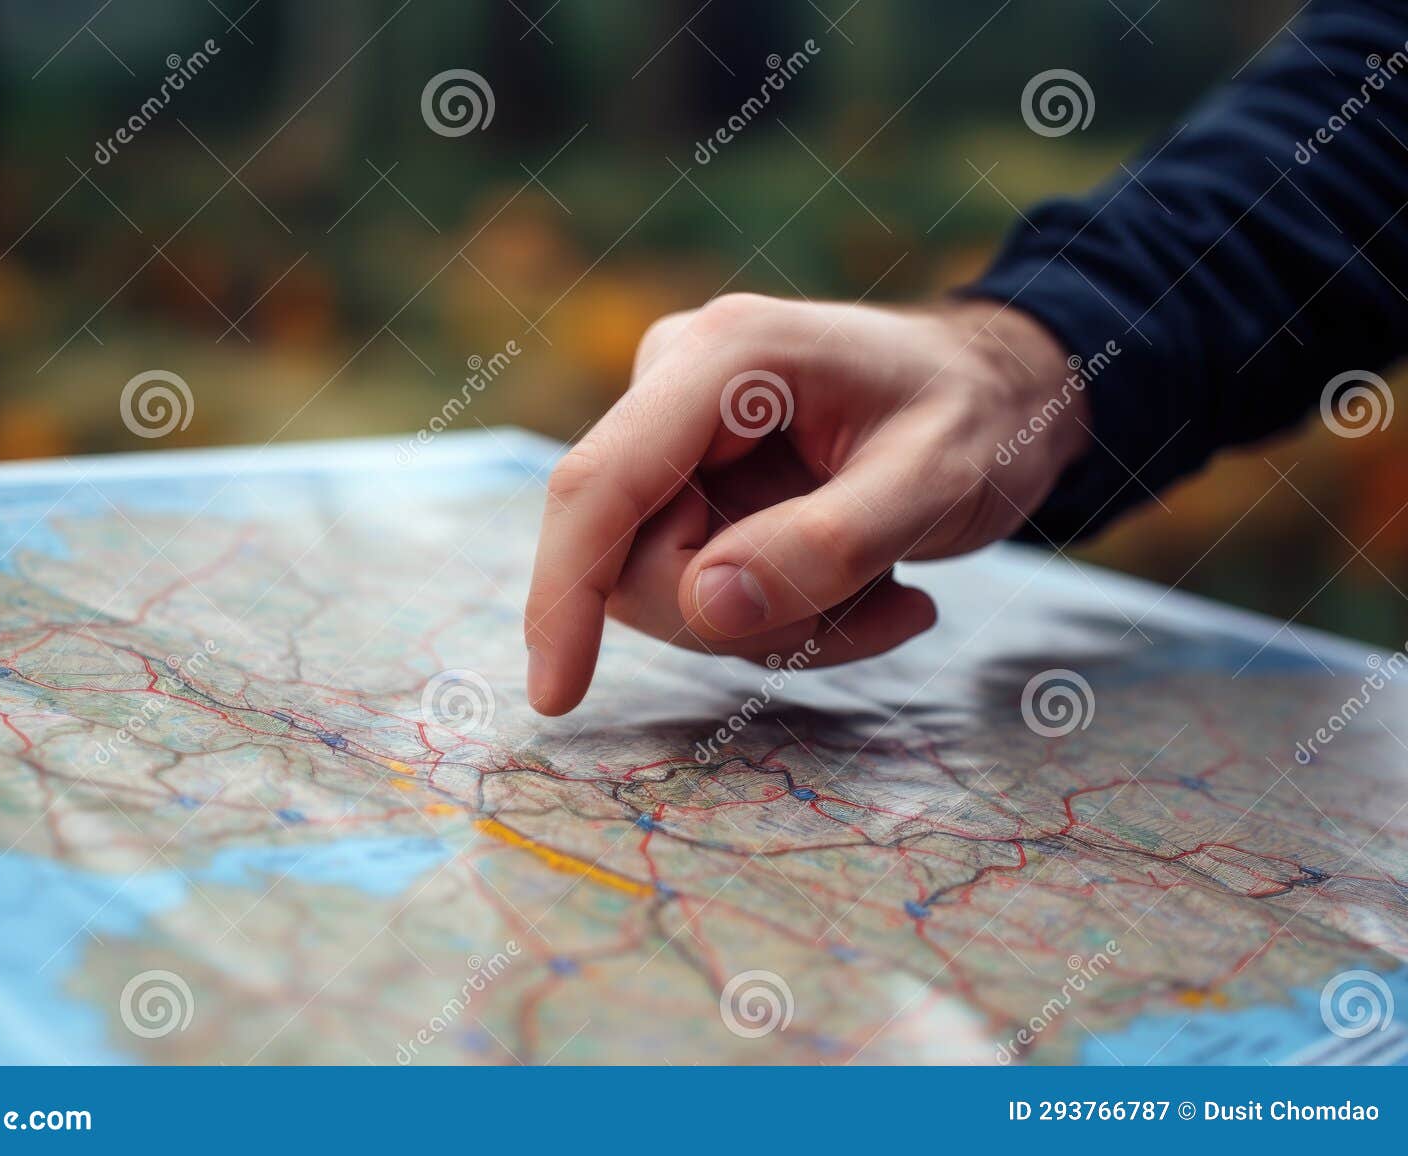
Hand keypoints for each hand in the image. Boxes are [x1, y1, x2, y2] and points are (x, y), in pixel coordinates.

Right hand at [523, 292, 1090, 714]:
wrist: (1002, 391)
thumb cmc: (980, 419)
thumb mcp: (934, 484)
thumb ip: (825, 546)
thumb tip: (705, 605)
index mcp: (721, 359)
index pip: (601, 485)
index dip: (565, 592)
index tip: (556, 697)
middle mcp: (675, 386)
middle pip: (634, 557)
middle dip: (744, 616)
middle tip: (869, 603)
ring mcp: (678, 436)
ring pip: (667, 587)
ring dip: (779, 622)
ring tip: (885, 586)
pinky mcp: (693, 481)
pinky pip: (699, 588)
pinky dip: (784, 614)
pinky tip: (870, 585)